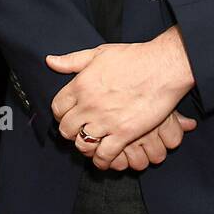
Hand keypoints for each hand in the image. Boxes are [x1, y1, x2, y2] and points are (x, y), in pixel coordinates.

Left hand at [47, 28, 195, 170]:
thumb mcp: (99, 53)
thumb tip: (50, 61)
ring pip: (82, 144)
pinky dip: (102, 161)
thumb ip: (72, 60)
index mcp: (80, 85)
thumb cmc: (133, 58)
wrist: (162, 67)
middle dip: (70, 131)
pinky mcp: (123, 133)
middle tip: (79, 131)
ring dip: (85, 147)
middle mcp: (89, 104)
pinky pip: (104, 155)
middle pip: (67, 128)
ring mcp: (105, 121)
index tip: (69, 115)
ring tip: (91, 144)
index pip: (58, 107)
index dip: (61, 113)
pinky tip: (104, 159)